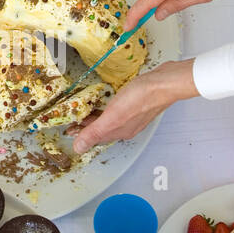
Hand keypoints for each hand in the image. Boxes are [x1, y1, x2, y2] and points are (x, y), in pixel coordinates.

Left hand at [71, 61, 198, 152]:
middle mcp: (127, 127)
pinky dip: (110, 109)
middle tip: (75, 119)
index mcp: (119, 132)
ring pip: (111, 121)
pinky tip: (110, 103)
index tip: (68, 128)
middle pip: (103, 130)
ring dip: (98, 118)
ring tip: (88, 111)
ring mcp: (134, 116)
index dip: (81, 133)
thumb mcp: (112, 116)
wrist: (164, 83)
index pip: (95, 137)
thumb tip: (79, 148)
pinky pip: (119, 111)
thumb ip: (94, 132)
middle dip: (88, 126)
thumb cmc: (140, 98)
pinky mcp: (139, 104)